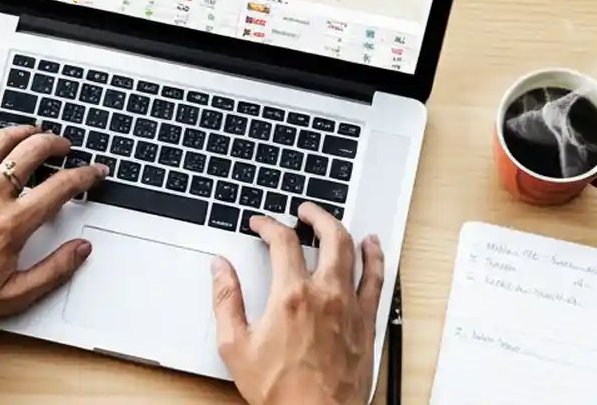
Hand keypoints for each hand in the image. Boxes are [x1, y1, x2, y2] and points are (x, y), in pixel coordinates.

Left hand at [0, 126, 104, 402]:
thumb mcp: (11, 296)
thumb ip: (53, 271)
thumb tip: (80, 251)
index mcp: (12, 223)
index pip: (60, 187)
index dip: (85, 176)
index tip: (95, 172)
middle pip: (33, 151)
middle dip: (56, 143)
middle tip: (65, 146)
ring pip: (1, 140)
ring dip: (24, 131)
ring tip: (36, 133)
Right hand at [211, 206, 383, 404]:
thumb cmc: (281, 390)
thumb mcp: (236, 346)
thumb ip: (226, 300)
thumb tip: (220, 269)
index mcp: (291, 296)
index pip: (282, 241)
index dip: (268, 225)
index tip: (260, 224)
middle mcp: (325, 293)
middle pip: (328, 235)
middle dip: (314, 215)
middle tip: (303, 210)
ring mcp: (350, 306)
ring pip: (353, 252)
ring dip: (342, 229)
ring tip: (331, 221)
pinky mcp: (366, 322)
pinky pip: (376, 280)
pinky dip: (375, 258)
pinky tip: (372, 248)